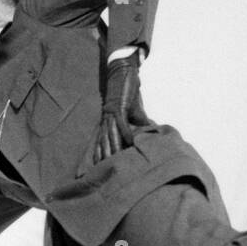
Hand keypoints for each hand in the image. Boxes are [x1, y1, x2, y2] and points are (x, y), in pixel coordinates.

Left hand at [89, 51, 154, 165]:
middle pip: (103, 141)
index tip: (97, 168)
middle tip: (102, 172)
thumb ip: (139, 123)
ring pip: (111, 135)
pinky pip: (122, 123)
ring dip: (113, 148)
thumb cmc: (128, 93)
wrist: (124, 73)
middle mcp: (107, 119)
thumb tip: (149, 131)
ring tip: (114, 161)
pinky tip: (129, 142)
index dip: (99, 154)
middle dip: (103, 157)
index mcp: (108, 121)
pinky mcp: (120, 107)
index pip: (101, 141)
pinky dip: (126, 133)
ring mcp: (112, 114)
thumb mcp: (134, 112)